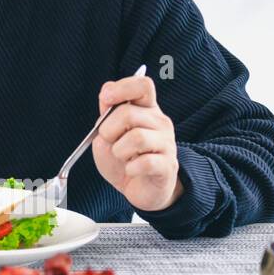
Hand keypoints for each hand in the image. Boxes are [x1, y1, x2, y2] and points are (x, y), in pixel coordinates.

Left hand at [91, 74, 183, 212]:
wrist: (139, 189)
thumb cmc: (123, 158)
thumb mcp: (107, 134)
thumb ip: (106, 114)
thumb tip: (106, 95)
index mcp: (146, 109)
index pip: (143, 85)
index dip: (122, 88)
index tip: (106, 100)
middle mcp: (160, 122)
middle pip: (129, 113)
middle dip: (108, 129)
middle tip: (110, 141)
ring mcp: (167, 143)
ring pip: (136, 137)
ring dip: (119, 150)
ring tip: (122, 157)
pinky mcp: (168, 166)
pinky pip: (145, 162)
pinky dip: (130, 168)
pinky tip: (131, 170)